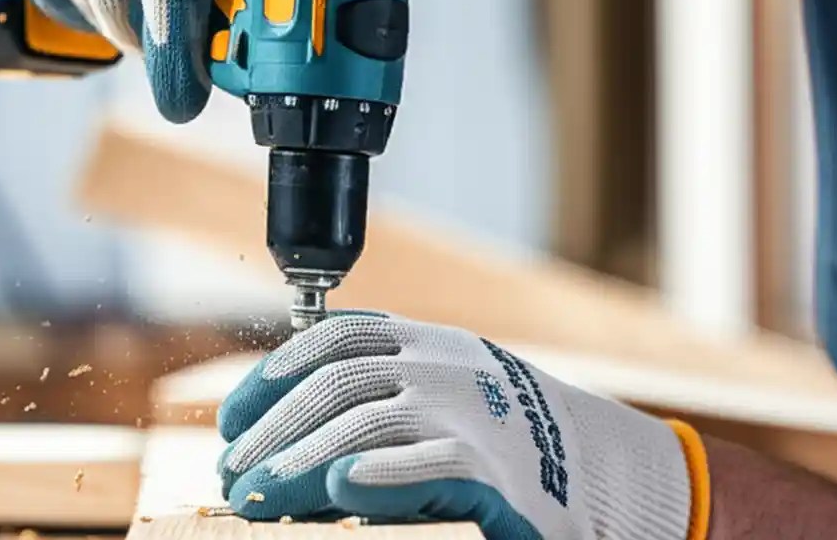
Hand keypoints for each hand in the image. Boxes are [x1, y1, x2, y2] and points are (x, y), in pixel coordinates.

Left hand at [217, 312, 700, 539]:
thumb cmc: (506, 437)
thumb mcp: (443, 389)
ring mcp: (474, 415)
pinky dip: (384, 475)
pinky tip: (342, 489)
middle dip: (274, 431)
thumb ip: (380, 390)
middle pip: (338, 385)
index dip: (273, 376)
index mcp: (427, 342)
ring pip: (368, 424)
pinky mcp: (498, 472)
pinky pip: (434, 465)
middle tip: (233, 477)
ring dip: (300, 461)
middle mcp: (446, 368)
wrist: (605, 470)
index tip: (230, 420)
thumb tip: (287, 429)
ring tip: (258, 497)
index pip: (334, 339)